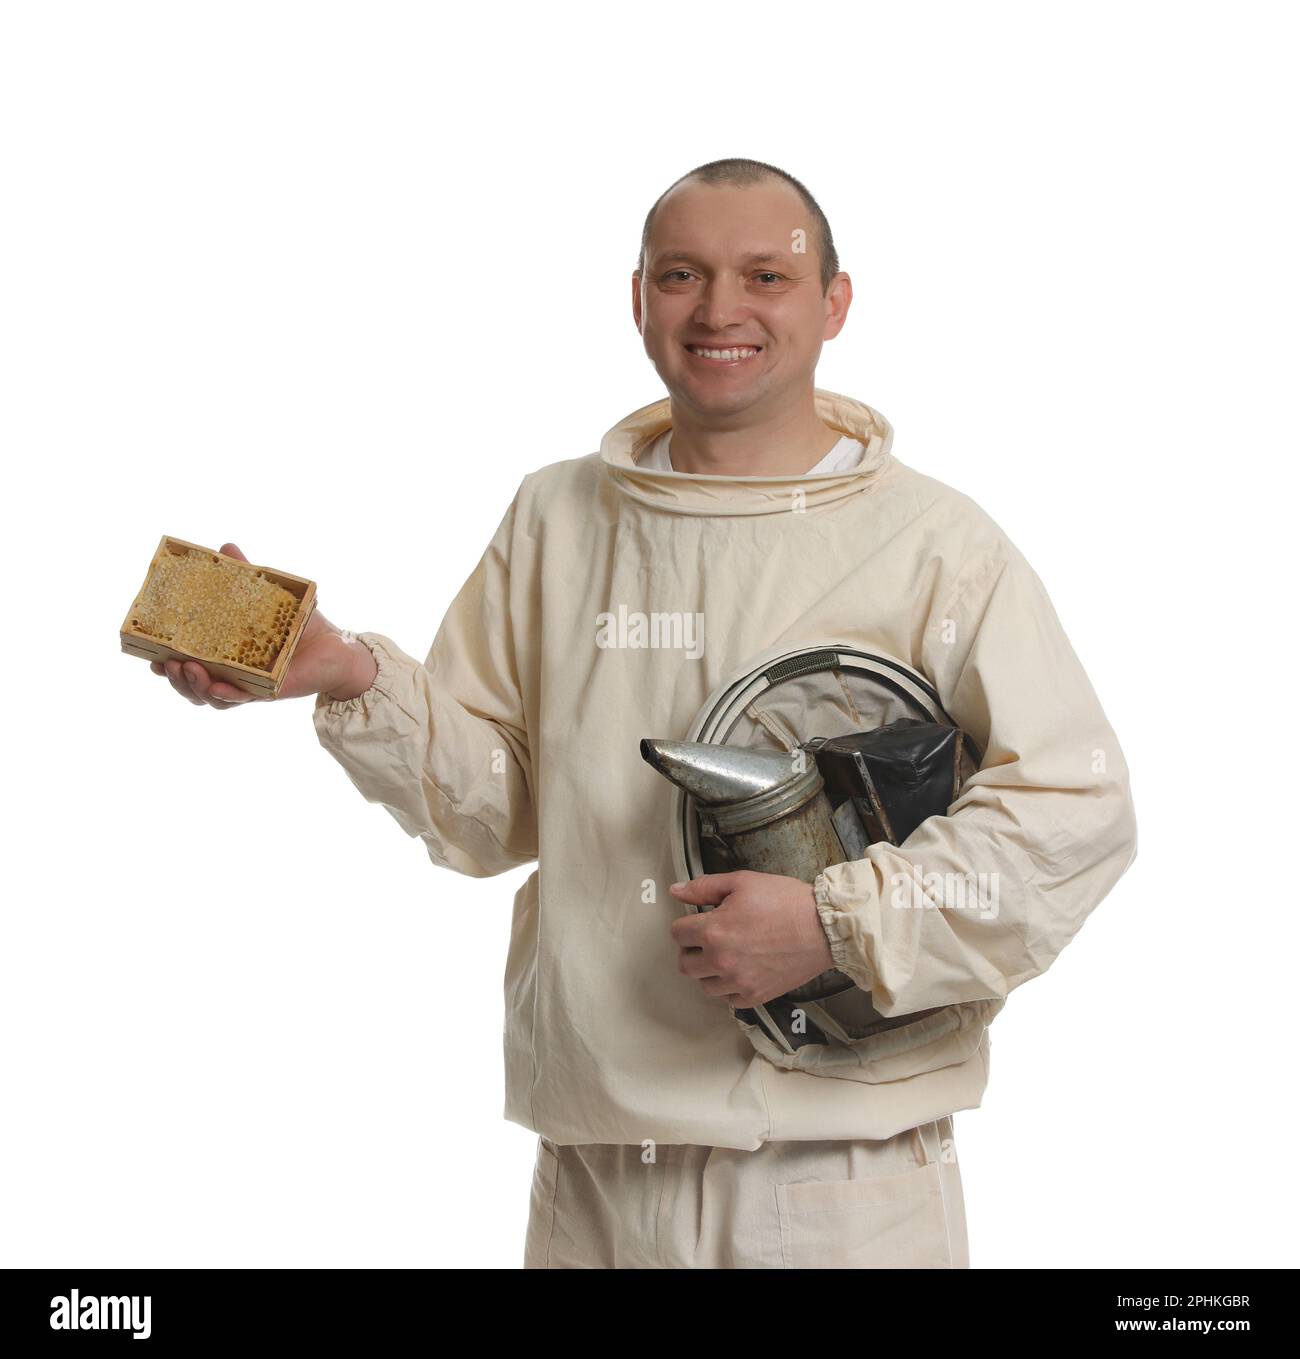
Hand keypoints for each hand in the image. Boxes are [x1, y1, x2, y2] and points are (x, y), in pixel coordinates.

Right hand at [148, 542, 377, 708]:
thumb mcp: (267, 598)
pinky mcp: (270, 692)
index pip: (188, 666)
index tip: (150, 656)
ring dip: (195, 686)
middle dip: (176, 678)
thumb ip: (244, 578)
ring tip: (186, 668)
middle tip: (165, 663)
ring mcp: (251, 687)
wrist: (338, 646)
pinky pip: (244, 698)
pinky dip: (227, 694)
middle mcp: (234, 677)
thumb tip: (225, 547)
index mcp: (226, 658)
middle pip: (194, 687)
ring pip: (213, 698)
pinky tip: (217, 686)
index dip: (166, 665)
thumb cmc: (299, 626)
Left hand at [669, 870, 834, 1008]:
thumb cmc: (786, 901)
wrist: (823, 928)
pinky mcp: (755, 996)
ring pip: (704, 985)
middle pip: (684, 964)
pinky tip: (741, 970)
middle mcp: (721, 961)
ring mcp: (738, 982)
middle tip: (708, 939)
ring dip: (708, 971)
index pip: (677, 934)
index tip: (699, 921)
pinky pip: (728, 999)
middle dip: (692, 949)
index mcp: (713, 931)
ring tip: (726, 955)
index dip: (687, 924)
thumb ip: (704, 887)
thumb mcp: (742, 882)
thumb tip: (676, 891)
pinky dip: (729, 987)